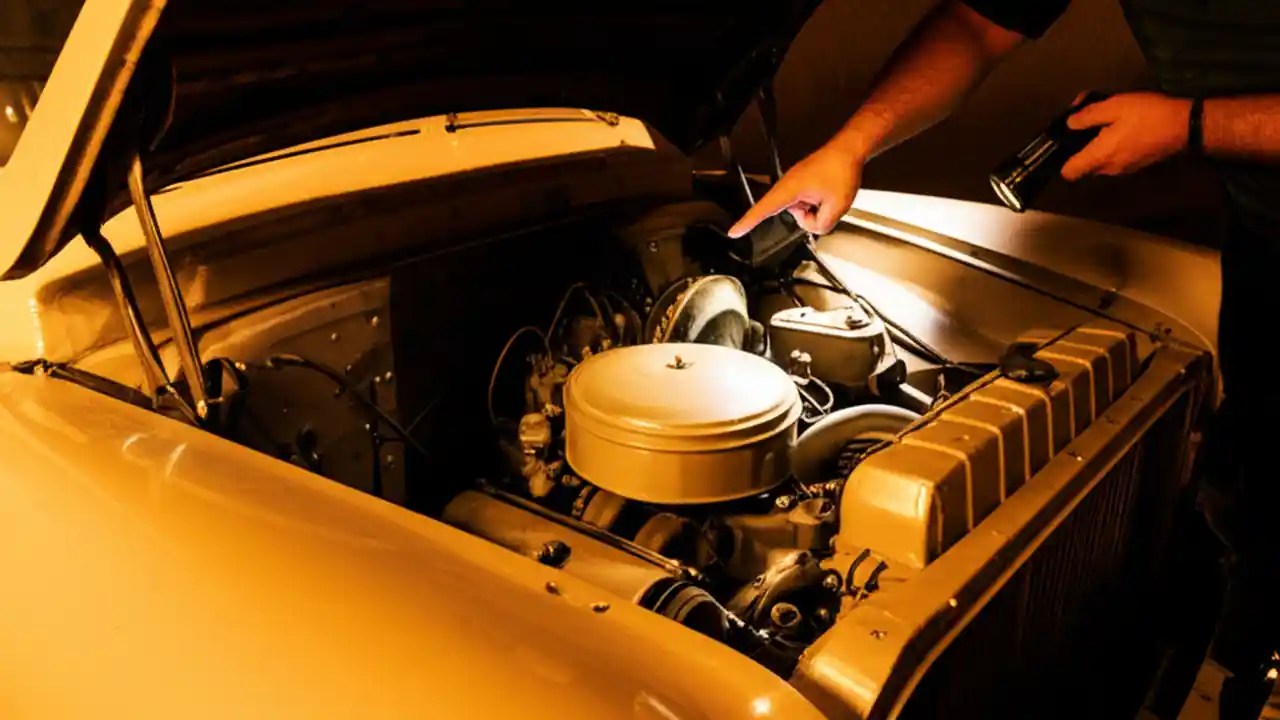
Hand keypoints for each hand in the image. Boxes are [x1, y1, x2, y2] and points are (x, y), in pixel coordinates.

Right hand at [727, 143, 863, 237]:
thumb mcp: (837, 206)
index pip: (763, 210)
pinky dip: (816, 203)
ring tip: (829, 194)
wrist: (848, 150)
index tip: (734, 232)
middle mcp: (787, 185)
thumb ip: (821, 225)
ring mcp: (794, 183)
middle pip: (790, 215)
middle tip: (827, 204)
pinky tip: (827, 193)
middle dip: (809, 217)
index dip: (747, 222)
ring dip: (815, 209)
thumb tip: (814, 226)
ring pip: (800, 211)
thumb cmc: (841, 170)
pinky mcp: (801, 183)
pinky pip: (804, 203)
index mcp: (790, 189)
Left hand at [1060, 92, 1191, 180]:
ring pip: (1101, 162)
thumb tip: (1069, 124)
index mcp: (1099, 157)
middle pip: (1084, 166)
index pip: (1069, 173)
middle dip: (1081, 147)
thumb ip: (1088, 116)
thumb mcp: (1114, 107)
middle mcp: (1109, 169)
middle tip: (1085, 123)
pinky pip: (1116, 159)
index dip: (1062, 159)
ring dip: (1098, 145)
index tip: (1064, 143)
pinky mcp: (1137, 165)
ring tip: (1104, 121)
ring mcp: (1124, 169)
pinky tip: (1120, 128)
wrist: (1186, 126)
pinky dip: (1113, 147)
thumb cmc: (1148, 115)